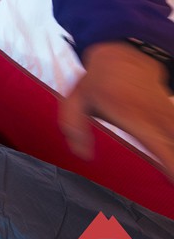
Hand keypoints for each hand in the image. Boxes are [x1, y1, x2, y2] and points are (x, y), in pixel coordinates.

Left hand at [60, 40, 173, 180]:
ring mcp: (167, 112)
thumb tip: (83, 155)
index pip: (159, 144)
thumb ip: (74, 126)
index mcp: (132, 114)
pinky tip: (171, 170)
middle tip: (173, 184)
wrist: (123, 53)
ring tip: (172, 179)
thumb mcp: (76, 100)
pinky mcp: (172, 112)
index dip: (172, 165)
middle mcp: (156, 115)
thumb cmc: (97, 82)